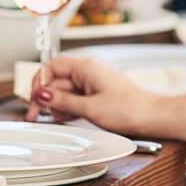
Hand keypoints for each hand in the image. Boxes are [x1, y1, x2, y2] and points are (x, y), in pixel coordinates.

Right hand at [27, 56, 185, 141]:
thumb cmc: (128, 109)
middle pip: (56, 80)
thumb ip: (62, 100)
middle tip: (34, 116)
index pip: (52, 66)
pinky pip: (75, 98)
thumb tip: (40, 94)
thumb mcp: (89, 107)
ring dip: (55, 104)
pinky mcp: (97, 95)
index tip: (33, 98)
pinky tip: (62, 119)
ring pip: (65, 91)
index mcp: (85, 67)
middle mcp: (88, 72)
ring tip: (48, 120)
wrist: (152, 117)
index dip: (39, 81)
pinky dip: (67, 108)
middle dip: (44, 97)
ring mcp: (93, 83)